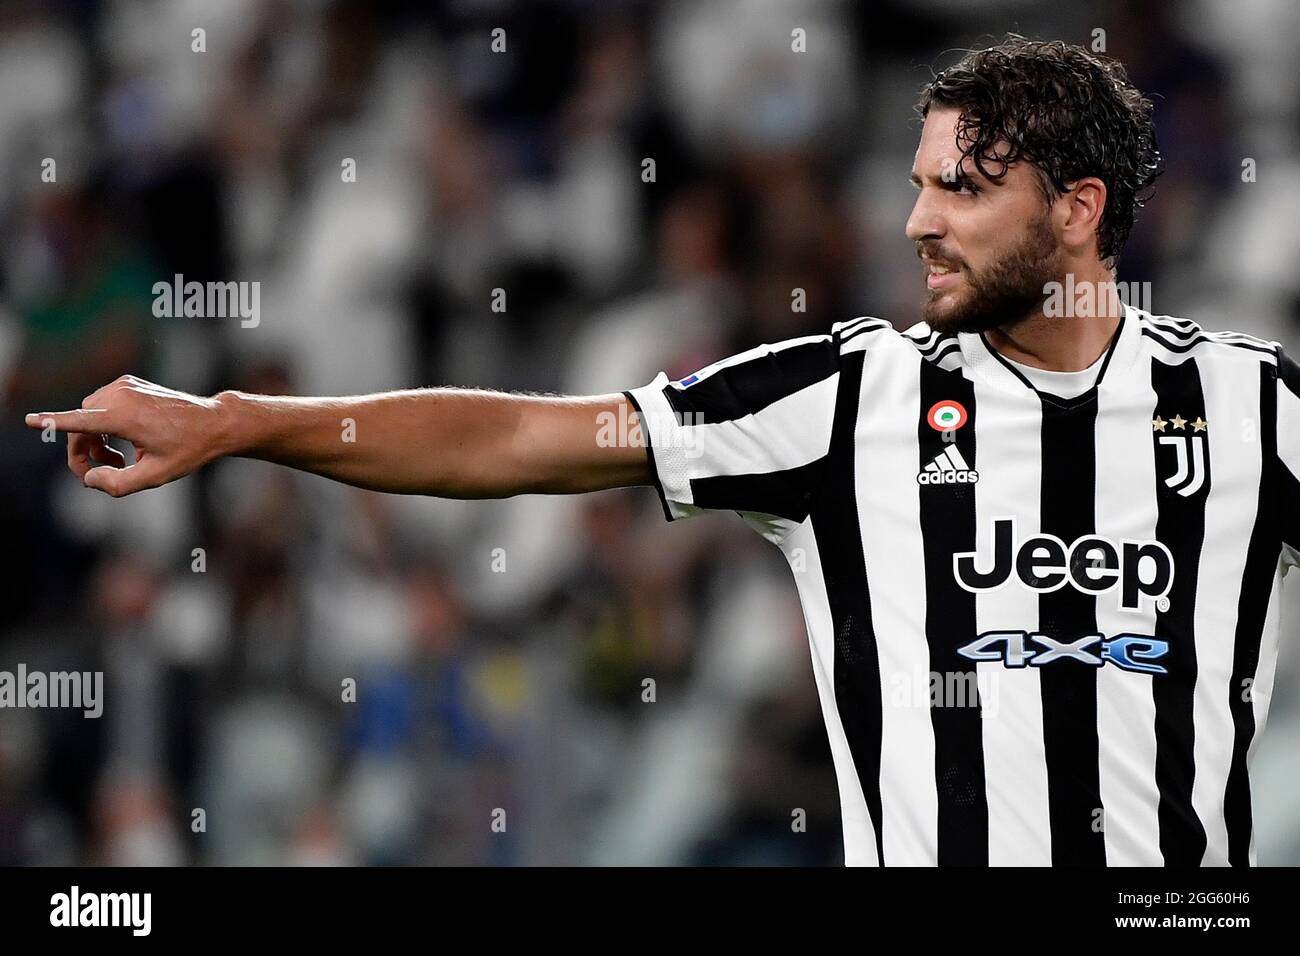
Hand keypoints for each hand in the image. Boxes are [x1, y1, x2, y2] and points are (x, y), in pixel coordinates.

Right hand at [25, 375, 224, 496]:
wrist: (214, 422)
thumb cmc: (188, 450)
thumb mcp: (156, 476)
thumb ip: (118, 483)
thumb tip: (89, 478)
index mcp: (125, 416)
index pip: (81, 421)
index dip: (53, 422)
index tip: (30, 421)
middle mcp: (120, 395)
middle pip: (80, 426)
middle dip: (84, 452)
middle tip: (104, 473)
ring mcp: (124, 385)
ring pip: (89, 415)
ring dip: (95, 440)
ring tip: (120, 460)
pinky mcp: (128, 383)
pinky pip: (101, 406)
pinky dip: (105, 425)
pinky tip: (127, 441)